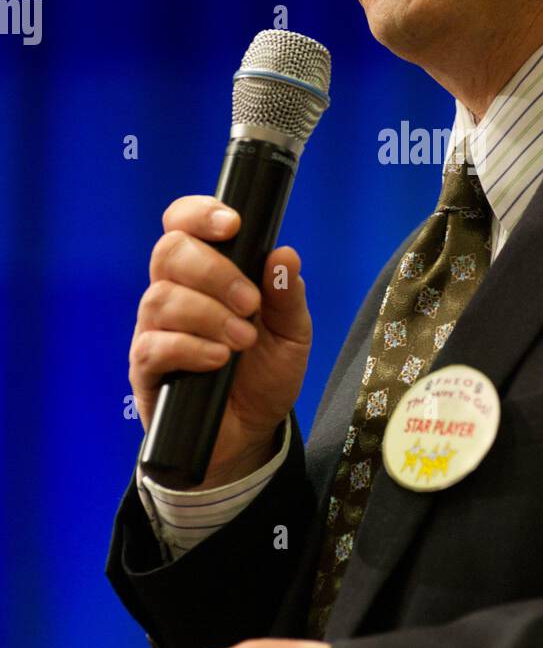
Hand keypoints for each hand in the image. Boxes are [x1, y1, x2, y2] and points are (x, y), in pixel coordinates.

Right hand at [129, 196, 312, 481]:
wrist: (249, 433)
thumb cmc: (265, 374)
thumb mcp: (293, 335)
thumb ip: (288, 296)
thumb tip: (284, 255)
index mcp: (205, 273)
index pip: (182, 224)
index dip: (199, 213)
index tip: (232, 225)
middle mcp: (173, 292)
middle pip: (169, 252)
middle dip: (215, 272)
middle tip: (250, 303)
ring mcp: (154, 329)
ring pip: (161, 298)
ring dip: (209, 315)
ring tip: (242, 340)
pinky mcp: (145, 368)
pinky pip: (153, 345)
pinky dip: (190, 348)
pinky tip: (218, 359)